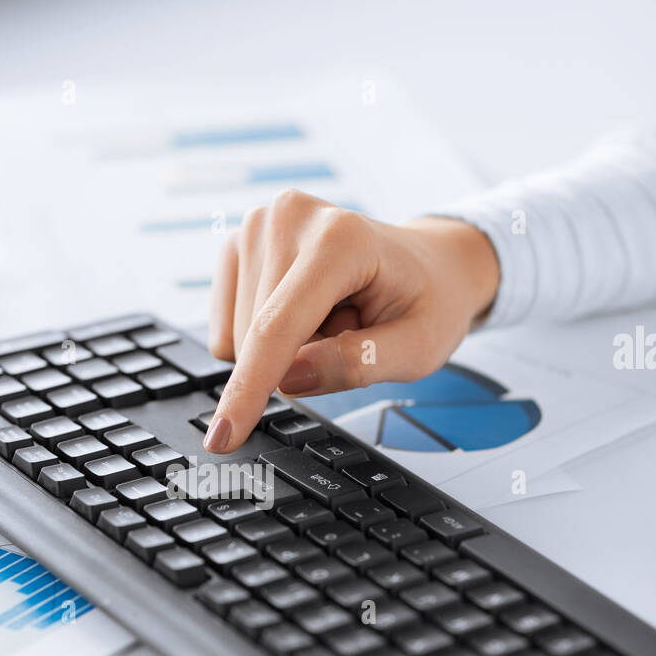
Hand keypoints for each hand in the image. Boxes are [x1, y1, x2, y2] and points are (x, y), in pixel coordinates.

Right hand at [203, 190, 499, 452]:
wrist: (432, 264)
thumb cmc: (428, 302)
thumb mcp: (416, 348)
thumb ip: (357, 365)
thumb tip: (287, 380)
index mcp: (340, 238)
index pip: (277, 327)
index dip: (248, 388)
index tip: (223, 437)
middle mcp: (290, 218)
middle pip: (255, 335)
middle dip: (296, 358)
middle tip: (351, 329)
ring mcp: (259, 224)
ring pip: (238, 335)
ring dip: (284, 347)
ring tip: (334, 317)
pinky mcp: (239, 242)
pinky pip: (227, 325)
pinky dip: (263, 336)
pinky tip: (305, 312)